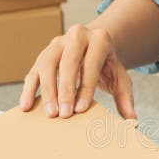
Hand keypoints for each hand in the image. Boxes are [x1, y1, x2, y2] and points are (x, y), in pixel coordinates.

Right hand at [19, 24, 135, 118]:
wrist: (94, 44)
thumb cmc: (107, 64)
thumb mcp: (120, 77)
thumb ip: (126, 97)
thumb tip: (132, 121)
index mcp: (99, 39)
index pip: (91, 65)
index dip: (86, 88)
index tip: (80, 109)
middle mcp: (77, 36)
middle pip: (68, 63)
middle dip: (65, 90)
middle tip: (64, 114)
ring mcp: (57, 43)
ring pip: (47, 65)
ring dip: (46, 90)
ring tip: (49, 113)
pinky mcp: (43, 53)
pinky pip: (34, 70)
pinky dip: (29, 88)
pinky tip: (26, 105)